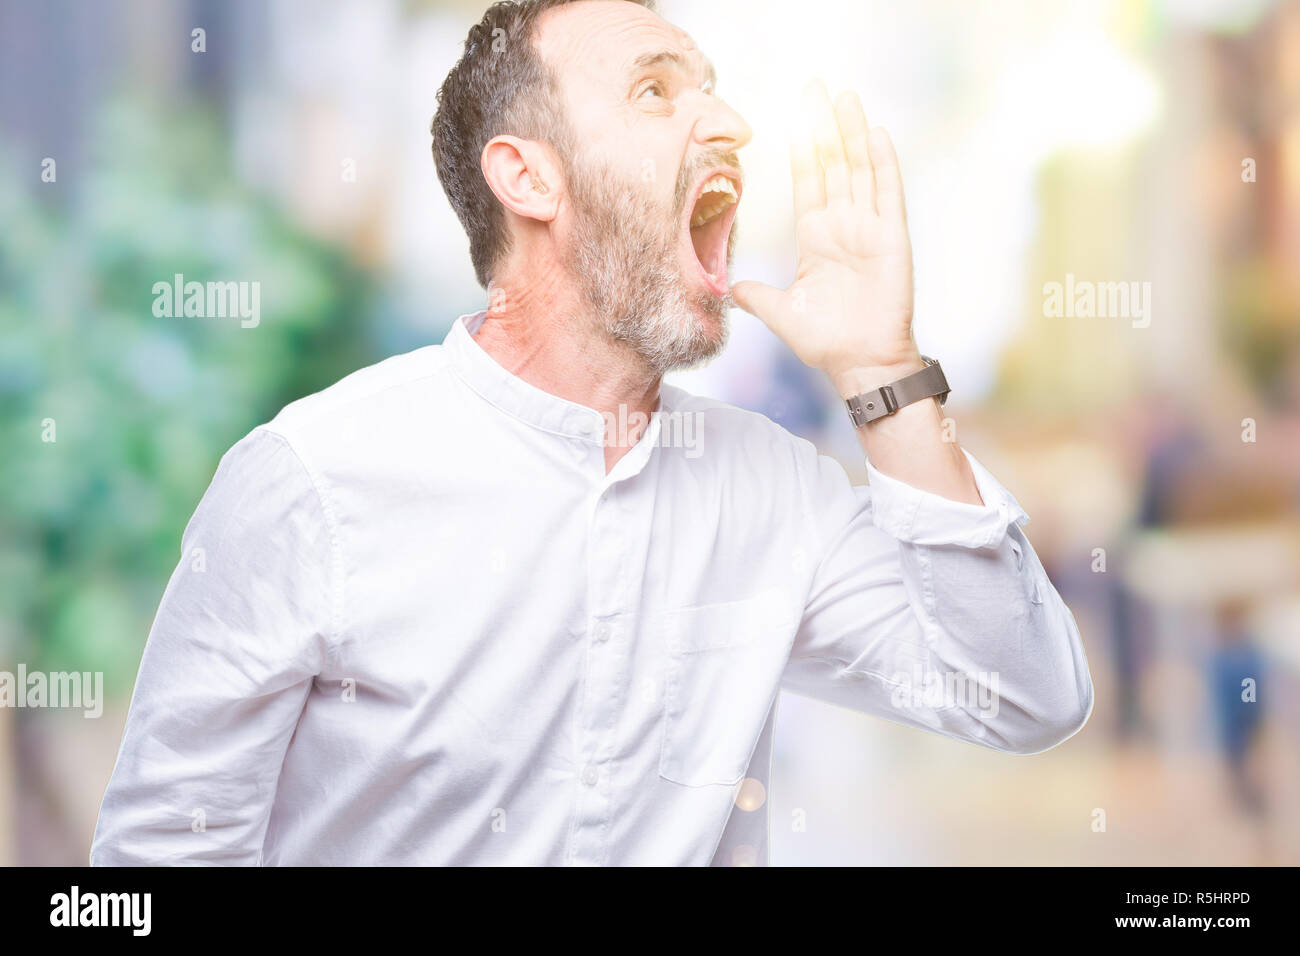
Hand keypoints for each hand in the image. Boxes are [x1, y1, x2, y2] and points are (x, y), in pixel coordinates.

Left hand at [733, 80, 921, 396]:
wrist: (859, 364)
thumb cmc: (825, 342)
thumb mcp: (780, 314)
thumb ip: (757, 297)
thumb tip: (730, 288)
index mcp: (816, 238)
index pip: (809, 182)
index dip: (804, 148)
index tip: (797, 115)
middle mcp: (843, 227)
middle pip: (834, 165)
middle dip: (826, 126)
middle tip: (818, 86)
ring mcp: (869, 229)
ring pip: (860, 170)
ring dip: (853, 133)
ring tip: (845, 97)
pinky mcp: (891, 239)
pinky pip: (888, 194)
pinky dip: (884, 164)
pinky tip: (877, 134)